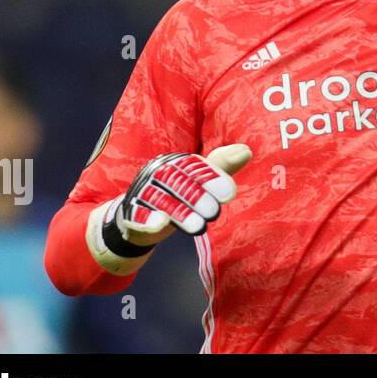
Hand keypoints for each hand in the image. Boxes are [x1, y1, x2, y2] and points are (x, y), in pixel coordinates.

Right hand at [116, 144, 251, 242]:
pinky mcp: (130, 213)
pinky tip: (161, 224)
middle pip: (176, 182)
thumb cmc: (176, 197)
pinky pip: (137, 215)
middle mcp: (156, 173)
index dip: (212, 178)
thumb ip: (220, 168)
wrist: (138, 218)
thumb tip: (246, 151)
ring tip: (199, 226)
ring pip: (160, 200)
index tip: (230, 194)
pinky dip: (149, 220)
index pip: (193, 166)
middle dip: (197, 196)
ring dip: (180, 213)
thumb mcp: (198, 182)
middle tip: (214, 212)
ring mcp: (141, 193)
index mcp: (174, 162)